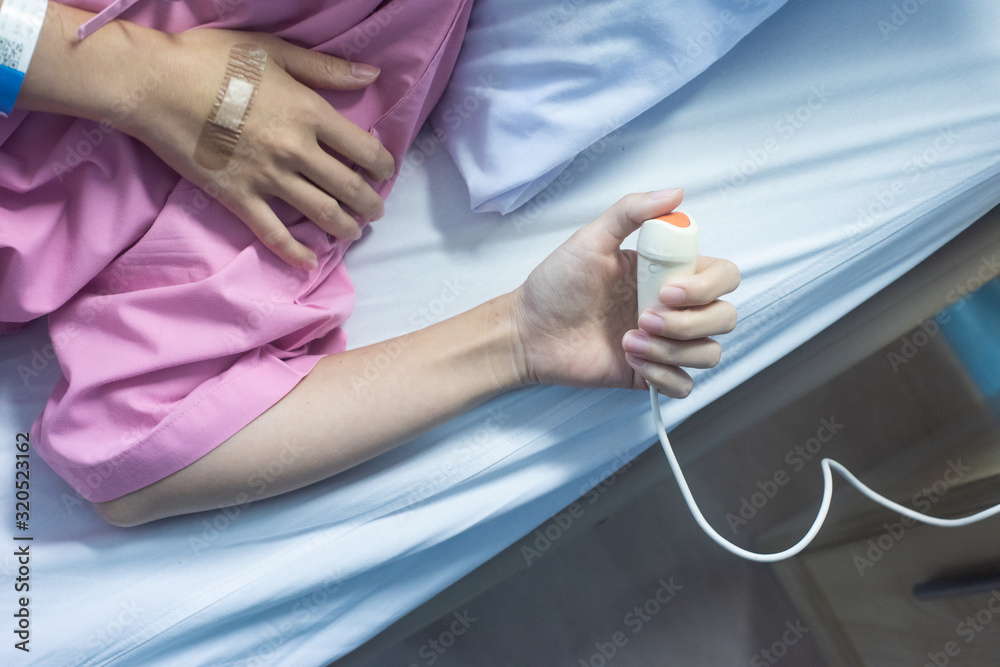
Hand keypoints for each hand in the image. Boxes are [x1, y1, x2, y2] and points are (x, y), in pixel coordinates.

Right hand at [122, 28, 394, 269]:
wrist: (154, 85)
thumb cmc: (212, 60)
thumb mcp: (274, 51)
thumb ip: (326, 68)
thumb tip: (372, 75)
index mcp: (309, 113)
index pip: (364, 150)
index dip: (382, 166)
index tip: (384, 172)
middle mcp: (295, 150)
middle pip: (349, 188)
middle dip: (370, 204)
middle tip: (375, 211)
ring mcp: (267, 178)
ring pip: (321, 213)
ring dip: (344, 227)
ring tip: (353, 231)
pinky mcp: (238, 197)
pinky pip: (273, 233)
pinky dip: (295, 252)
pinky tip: (309, 262)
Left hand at [511, 190, 739, 397]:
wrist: (529, 331)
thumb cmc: (556, 285)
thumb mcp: (591, 239)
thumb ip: (631, 211)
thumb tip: (676, 193)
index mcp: (669, 273)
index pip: (723, 277)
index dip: (707, 287)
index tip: (667, 290)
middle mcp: (674, 308)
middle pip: (725, 317)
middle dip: (690, 323)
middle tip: (644, 318)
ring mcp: (665, 343)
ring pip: (709, 353)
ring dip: (673, 350)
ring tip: (629, 341)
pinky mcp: (650, 374)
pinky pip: (684, 386)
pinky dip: (664, 377)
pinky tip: (632, 361)